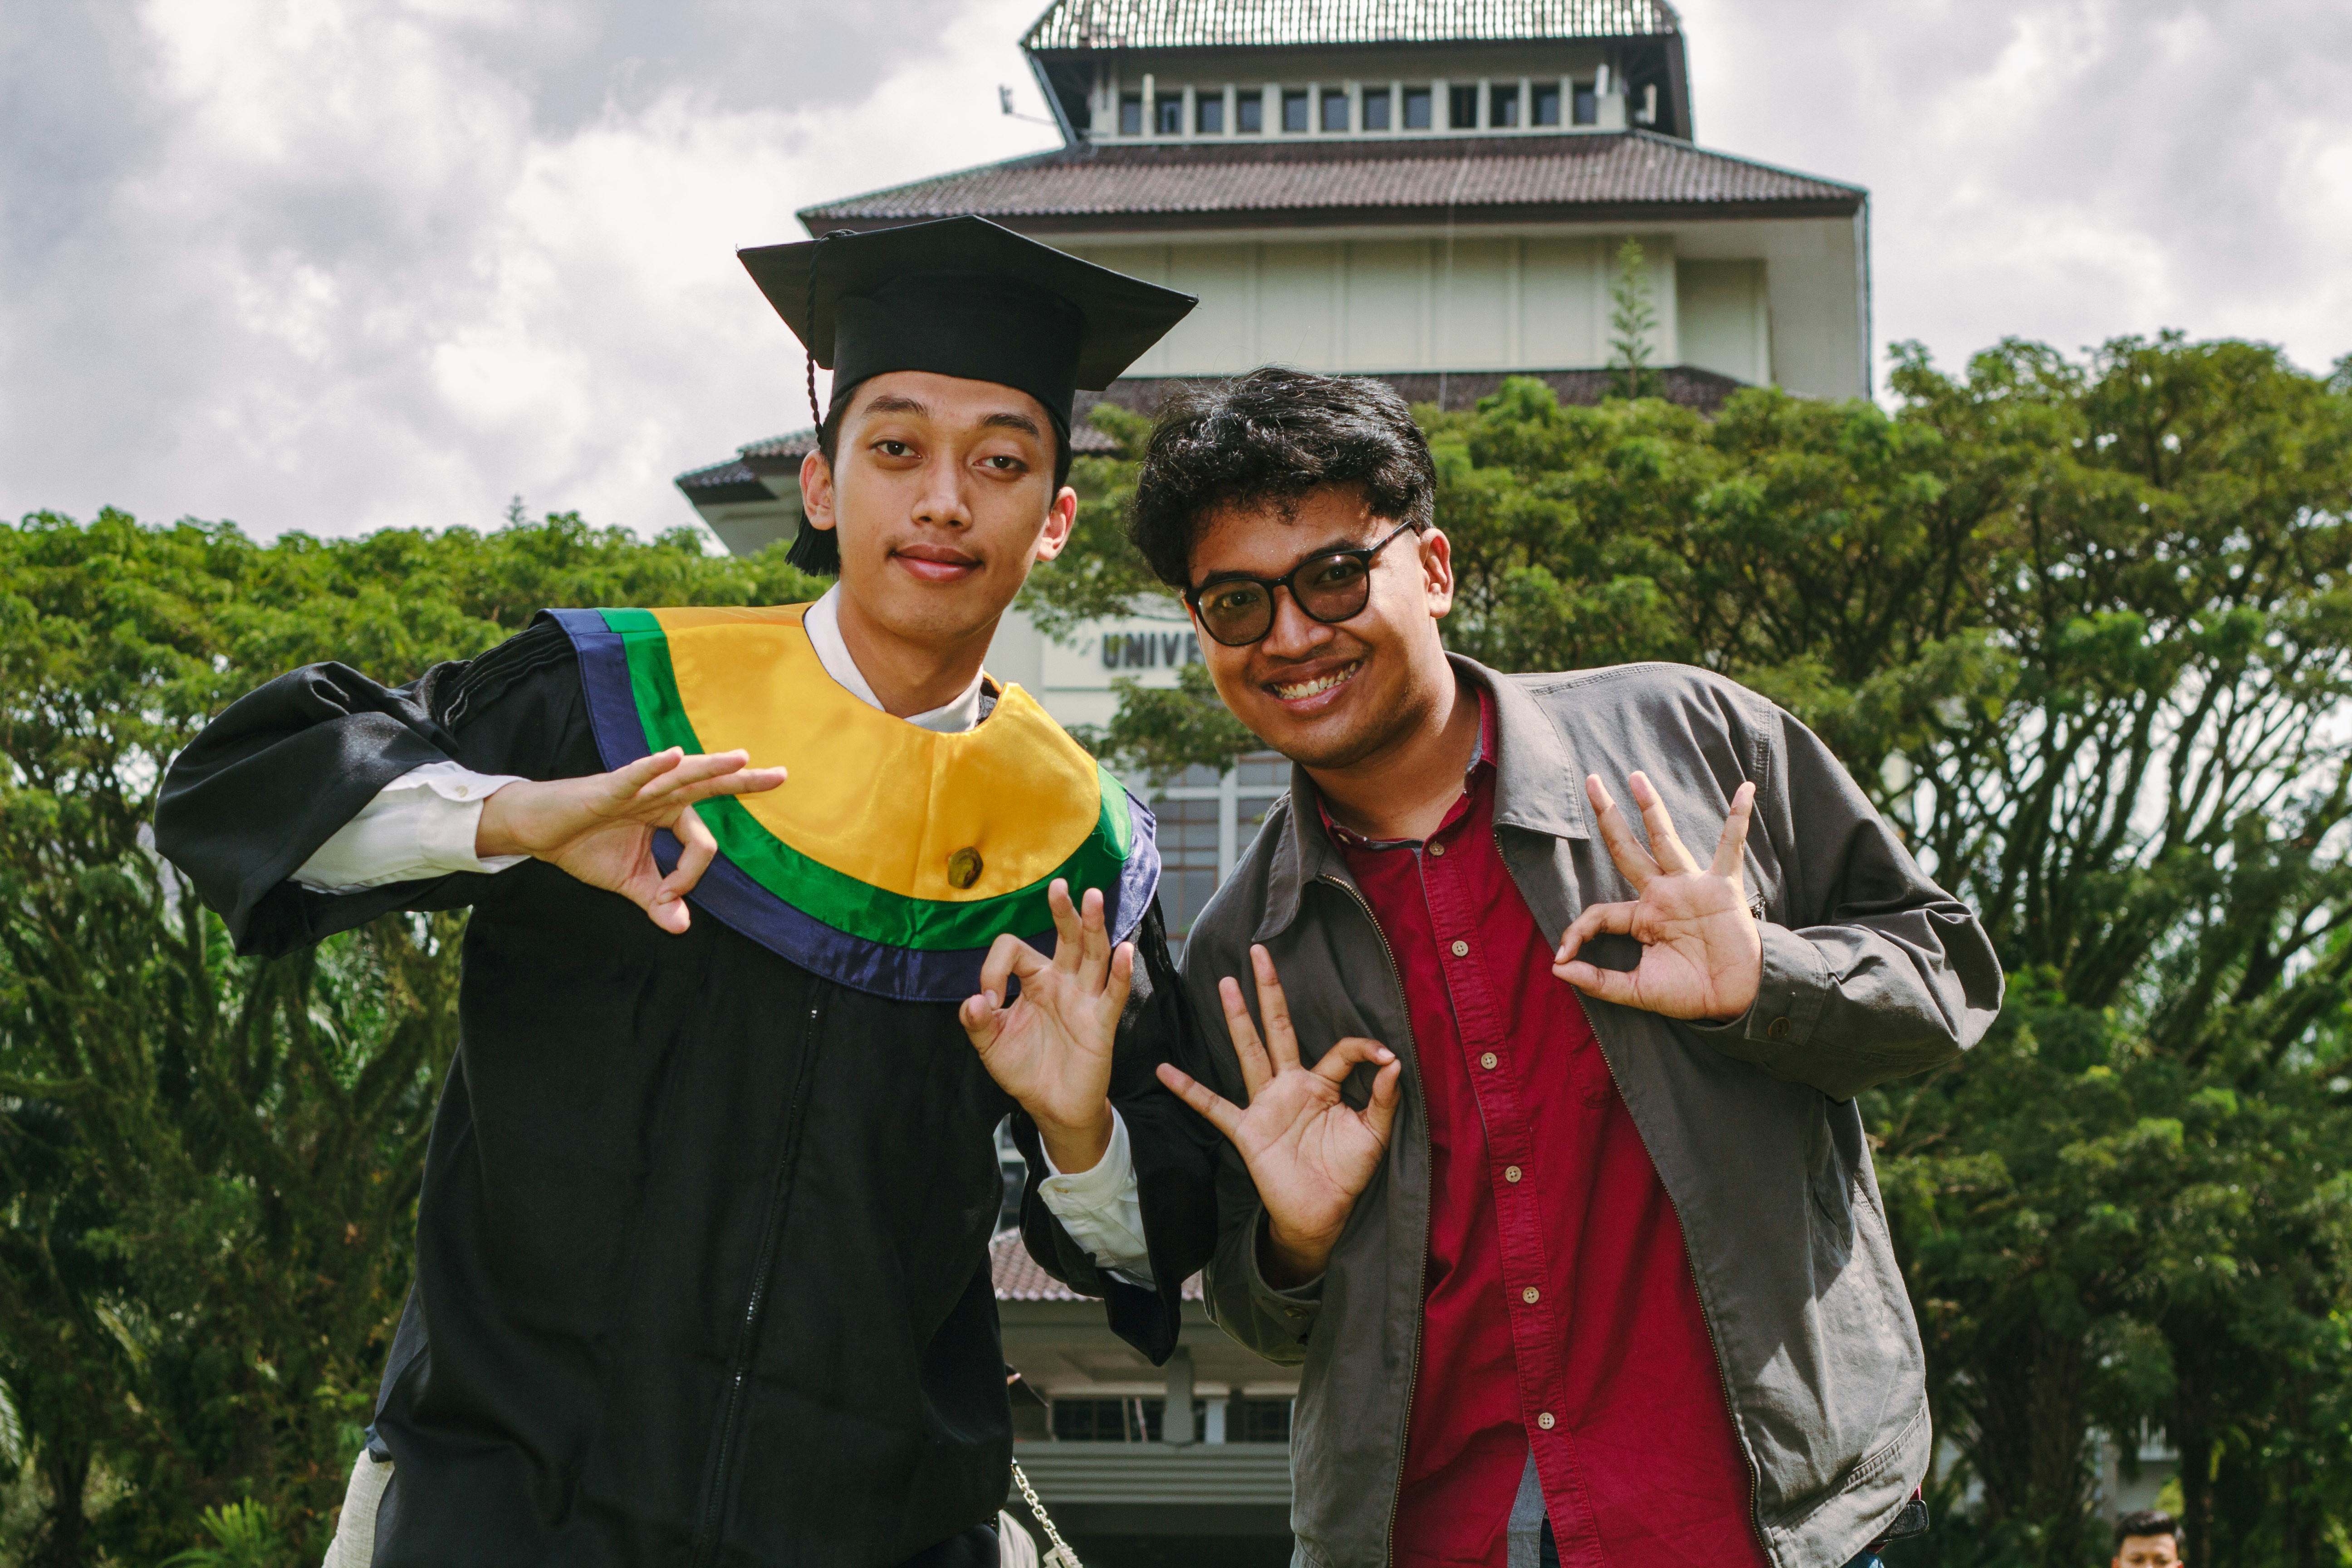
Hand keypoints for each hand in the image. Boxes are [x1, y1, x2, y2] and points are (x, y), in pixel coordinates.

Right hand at [475, 748, 785, 934]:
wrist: (538, 832)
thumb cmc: (584, 846)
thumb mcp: (629, 881)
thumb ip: (658, 901)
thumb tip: (681, 928)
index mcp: (669, 814)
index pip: (702, 844)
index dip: (690, 878)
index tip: (666, 899)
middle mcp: (660, 796)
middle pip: (710, 786)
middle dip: (745, 782)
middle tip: (782, 776)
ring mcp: (637, 789)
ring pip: (681, 776)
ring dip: (710, 767)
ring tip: (742, 758)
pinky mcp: (609, 789)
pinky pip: (636, 776)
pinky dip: (654, 767)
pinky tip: (673, 755)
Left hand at [961, 881, 1132, 1175]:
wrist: (1051, 1106)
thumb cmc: (1024, 1069)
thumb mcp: (990, 1046)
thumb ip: (977, 1021)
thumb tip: (976, 1000)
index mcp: (1033, 981)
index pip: (1015, 951)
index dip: (995, 966)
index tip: (988, 999)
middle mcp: (1062, 982)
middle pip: (1067, 937)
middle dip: (1064, 912)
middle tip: (1059, 886)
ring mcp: (1084, 999)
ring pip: (1093, 955)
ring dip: (1094, 927)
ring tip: (1093, 898)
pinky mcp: (1101, 1023)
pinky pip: (1113, 993)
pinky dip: (1120, 972)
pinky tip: (1124, 949)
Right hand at [1155, 946, 1400, 1287]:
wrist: (1322, 1214)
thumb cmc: (1347, 1173)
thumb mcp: (1375, 1135)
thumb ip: (1386, 1099)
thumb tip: (1395, 1062)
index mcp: (1323, 1085)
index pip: (1340, 1051)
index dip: (1364, 1048)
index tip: (1386, 1054)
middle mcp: (1290, 1086)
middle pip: (1279, 1028)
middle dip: (1269, 991)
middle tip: (1259, 952)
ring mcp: (1266, 1104)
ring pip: (1250, 1052)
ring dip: (1238, 1019)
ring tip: (1225, 984)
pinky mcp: (1247, 1129)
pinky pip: (1214, 1106)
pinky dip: (1189, 1090)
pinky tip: (1167, 1071)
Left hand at [1552, 772, 1761, 1019]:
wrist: (1735, 998)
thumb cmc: (1689, 992)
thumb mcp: (1637, 991)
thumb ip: (1598, 982)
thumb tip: (1557, 970)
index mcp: (1641, 918)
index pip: (1599, 912)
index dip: (1577, 931)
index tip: (1562, 956)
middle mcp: (1662, 894)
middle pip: (1626, 848)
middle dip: (1608, 816)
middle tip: (1591, 781)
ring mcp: (1691, 886)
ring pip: (1665, 838)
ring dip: (1650, 807)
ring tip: (1634, 775)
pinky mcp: (1721, 887)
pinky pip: (1730, 847)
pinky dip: (1738, 819)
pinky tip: (1744, 791)